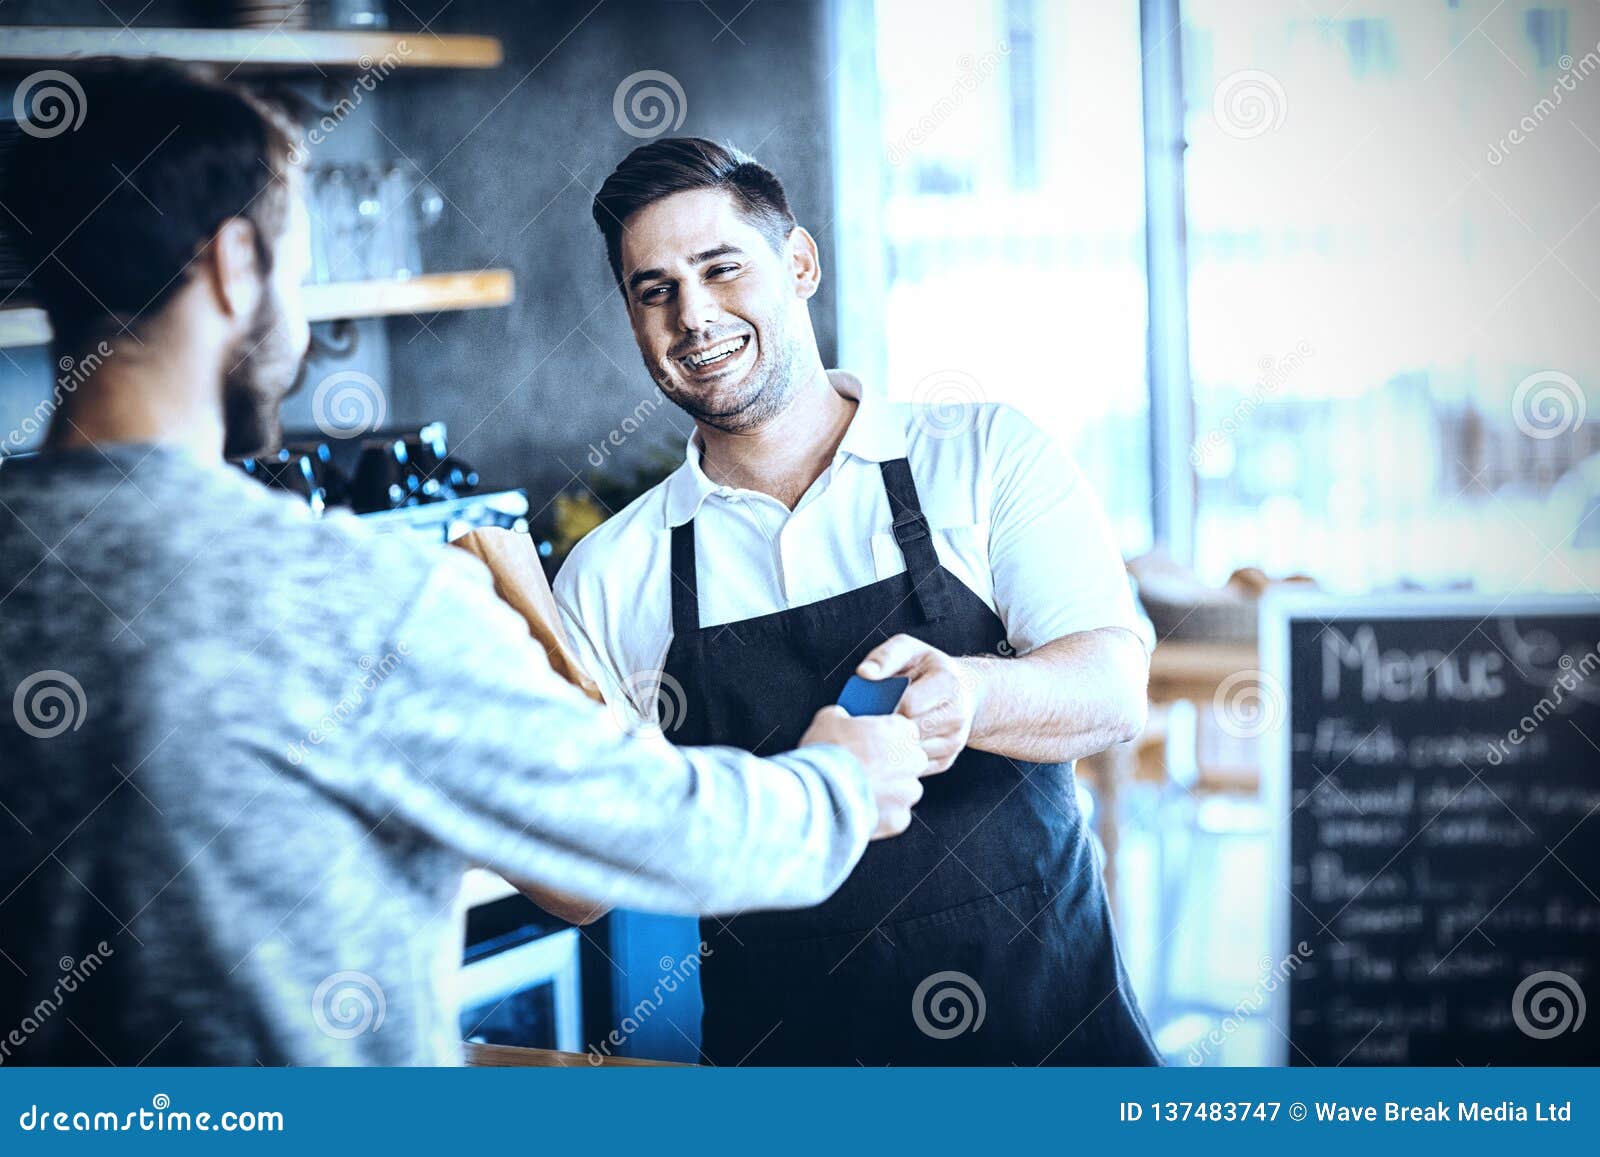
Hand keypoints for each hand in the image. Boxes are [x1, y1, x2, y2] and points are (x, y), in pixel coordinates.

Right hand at [799, 706, 930, 838]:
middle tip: (864, 769)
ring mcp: (907, 792)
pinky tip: (857, 809)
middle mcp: (911, 761)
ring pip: (903, 791)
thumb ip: (842, 717)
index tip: (871, 744)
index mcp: (900, 731)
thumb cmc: (826, 757)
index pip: (904, 731)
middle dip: (891, 766)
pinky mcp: (899, 820)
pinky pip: (894, 817)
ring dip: (887, 792)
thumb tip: (840, 718)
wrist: (818, 795)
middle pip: (909, 762)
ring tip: (858, 792)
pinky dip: (879, 815)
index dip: (885, 738)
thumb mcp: (827, 719)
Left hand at [857, 634, 984, 773]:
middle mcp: (957, 715)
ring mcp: (954, 741)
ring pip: (908, 754)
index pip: (909, 705)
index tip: (872, 702)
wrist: (962, 691)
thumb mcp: (909, 649)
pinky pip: (912, 768)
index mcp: (948, 684)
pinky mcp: (946, 761)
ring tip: (875, 733)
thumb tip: (864, 673)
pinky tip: (888, 746)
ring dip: (887, 746)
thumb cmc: (928, 669)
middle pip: (908, 732)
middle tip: (866, 721)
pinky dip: (896, 759)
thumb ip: (886, 656)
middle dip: (884, 727)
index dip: (885, 704)